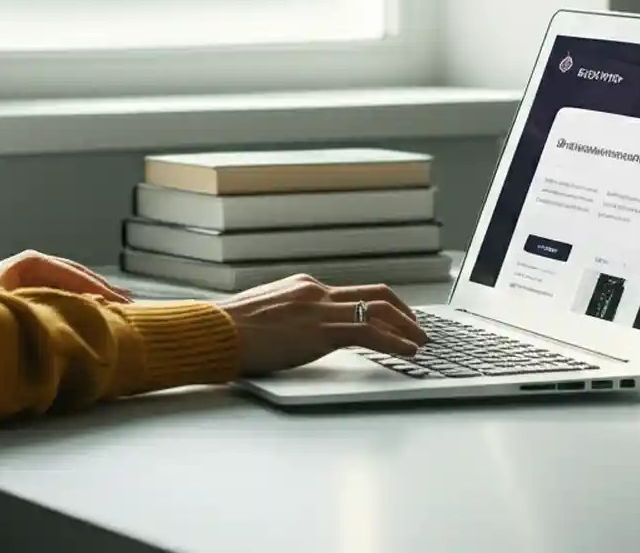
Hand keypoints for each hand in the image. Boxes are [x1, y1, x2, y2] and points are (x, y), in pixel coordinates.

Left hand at [0, 250, 131, 302]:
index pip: (73, 274)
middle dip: (104, 289)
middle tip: (131, 305)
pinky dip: (80, 298)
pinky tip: (95, 310)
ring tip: (122, 306)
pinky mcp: (23, 287)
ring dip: (95, 293)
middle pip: (77, 274)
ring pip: (70, 281)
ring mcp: (28, 274)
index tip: (119, 302)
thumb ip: (20, 302)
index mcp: (28, 264)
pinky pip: (60, 290)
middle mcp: (31, 264)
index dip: (97, 288)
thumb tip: (50, 305)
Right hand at [219, 274, 428, 376]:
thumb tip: (294, 335)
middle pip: (374, 294)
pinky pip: (371, 331)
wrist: (216, 333)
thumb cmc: (228, 332)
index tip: (392, 321)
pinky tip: (409, 351)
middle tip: (418, 329)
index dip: (378, 308)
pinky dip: (396, 341)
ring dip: (408, 327)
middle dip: (403, 311)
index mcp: (302, 287)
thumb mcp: (263, 318)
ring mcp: (321, 307)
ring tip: (423, 342)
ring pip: (380, 309)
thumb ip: (286, 321)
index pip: (350, 293)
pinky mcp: (322, 329)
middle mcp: (316, 291)